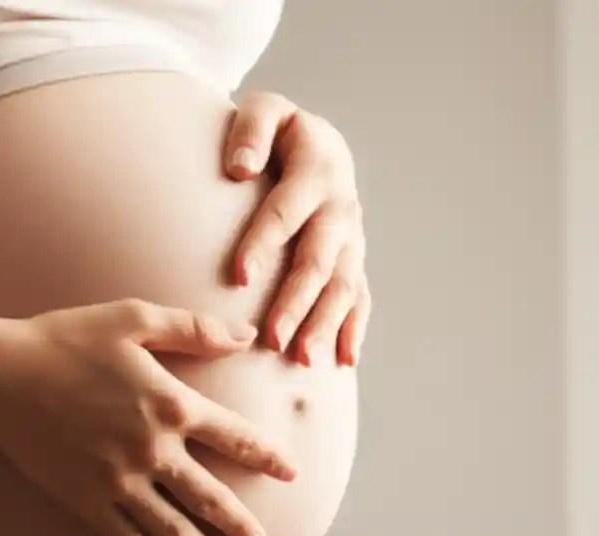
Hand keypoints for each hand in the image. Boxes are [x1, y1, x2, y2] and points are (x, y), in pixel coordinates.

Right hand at [0, 298, 296, 535]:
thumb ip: (193, 330)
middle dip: (238, 523)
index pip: (234, 436)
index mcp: (170, 403)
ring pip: (171, 526)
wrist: (0, 377)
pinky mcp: (86, 500)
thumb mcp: (134, 319)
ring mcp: (118, 480)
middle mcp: (151, 448)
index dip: (265, 456)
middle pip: (209, 495)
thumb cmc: (67, 340)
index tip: (288, 473)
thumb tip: (244, 336)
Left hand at [223, 92, 371, 366]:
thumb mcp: (265, 111)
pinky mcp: (354, 259)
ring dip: (324, 324)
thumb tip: (239, 169)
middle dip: (296, 302)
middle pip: (318, 260)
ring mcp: (352, 237)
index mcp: (318, 170)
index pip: (286, 212)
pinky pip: (360, 298)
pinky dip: (354, 330)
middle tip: (273, 339)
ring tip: (303, 358)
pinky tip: (344, 361)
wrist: (317, 143)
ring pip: (343, 286)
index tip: (238, 277)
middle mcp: (340, 208)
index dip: (263, 242)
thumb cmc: (278, 131)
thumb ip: (252, 132)